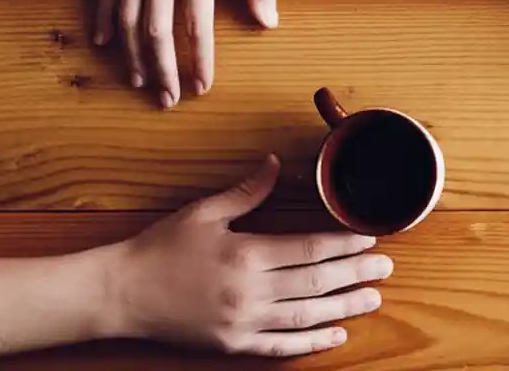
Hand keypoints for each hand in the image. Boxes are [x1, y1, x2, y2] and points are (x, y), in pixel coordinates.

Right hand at [95, 0, 277, 108]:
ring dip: (131, 53)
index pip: (196, 28)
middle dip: (162, 70)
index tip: (201, 88)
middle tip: (168, 99)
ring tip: (139, 80)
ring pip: (126, 16)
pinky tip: (104, 42)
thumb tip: (267, 24)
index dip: (198, 62)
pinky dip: (103, 18)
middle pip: (155, 32)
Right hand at [103, 155, 392, 356]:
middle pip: (317, 282)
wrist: (121, 293)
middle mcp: (250, 291)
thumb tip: (276, 162)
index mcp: (247, 253)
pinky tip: (336, 334)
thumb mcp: (205, 211)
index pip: (310, 249)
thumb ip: (247, 191)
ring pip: (306, 316)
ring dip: (344, 307)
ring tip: (373, 298)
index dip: (344, 244)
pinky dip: (311, 342)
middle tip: (387, 268)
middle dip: (356, 274)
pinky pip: (281, 346)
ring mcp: (243, 321)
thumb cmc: (161, 247)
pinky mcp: (233, 344)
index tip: (370, 239)